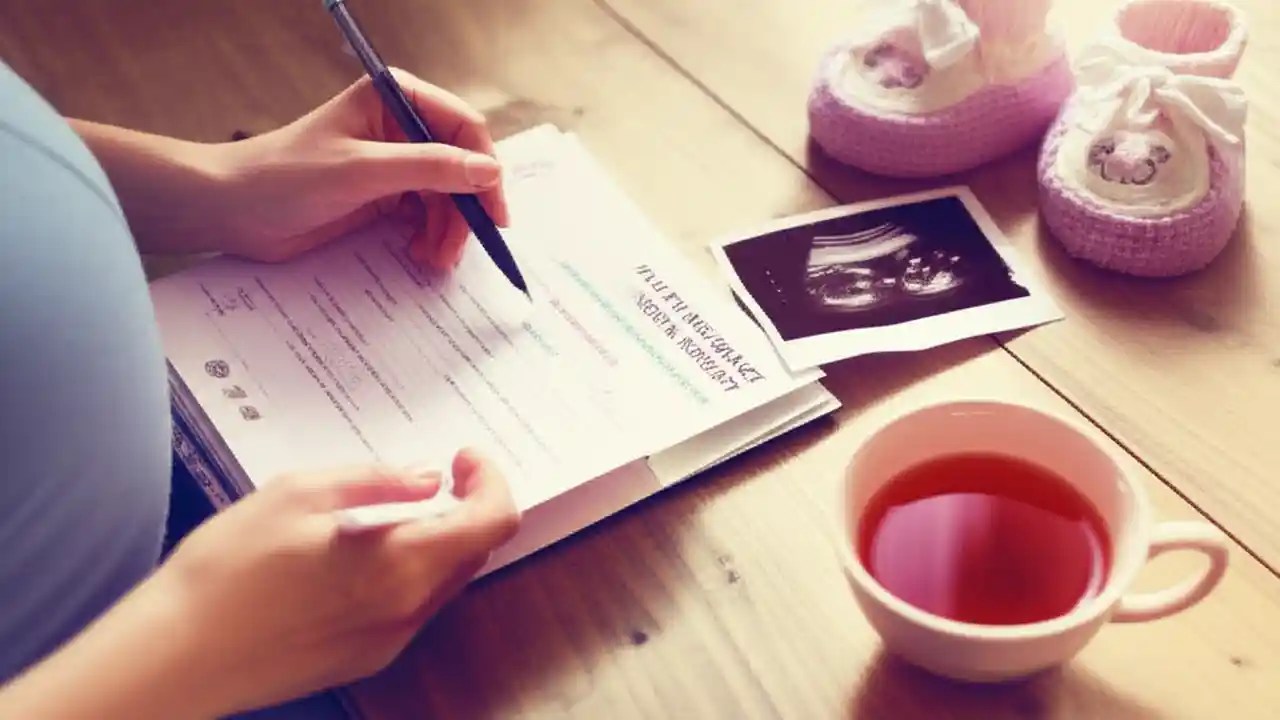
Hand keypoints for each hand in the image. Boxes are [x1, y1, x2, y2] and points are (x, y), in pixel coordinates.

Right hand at [158, 448, 518, 715]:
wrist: (176, 656)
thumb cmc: (229, 569)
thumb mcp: (299, 494)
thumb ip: (377, 481)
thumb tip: (428, 478)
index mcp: (401, 566)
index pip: (492, 523)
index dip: (491, 481)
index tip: (463, 458)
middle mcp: (408, 611)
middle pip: (474, 552)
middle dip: (469, 507)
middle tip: (440, 474)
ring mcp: (388, 642)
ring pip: (446, 582)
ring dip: (443, 540)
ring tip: (400, 509)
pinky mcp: (364, 660)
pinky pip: (413, 609)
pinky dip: (414, 572)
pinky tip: (369, 554)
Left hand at [213, 69, 508, 268]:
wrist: (232, 211)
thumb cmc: (284, 176)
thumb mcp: (362, 170)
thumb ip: (429, 167)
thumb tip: (488, 172)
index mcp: (394, 98)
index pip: (462, 126)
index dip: (484, 169)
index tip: (494, 212)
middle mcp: (398, 126)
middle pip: (459, 167)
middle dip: (464, 210)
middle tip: (458, 250)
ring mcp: (391, 162)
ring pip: (445, 196)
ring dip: (447, 230)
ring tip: (433, 260)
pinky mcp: (382, 195)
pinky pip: (424, 215)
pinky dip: (429, 237)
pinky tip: (418, 254)